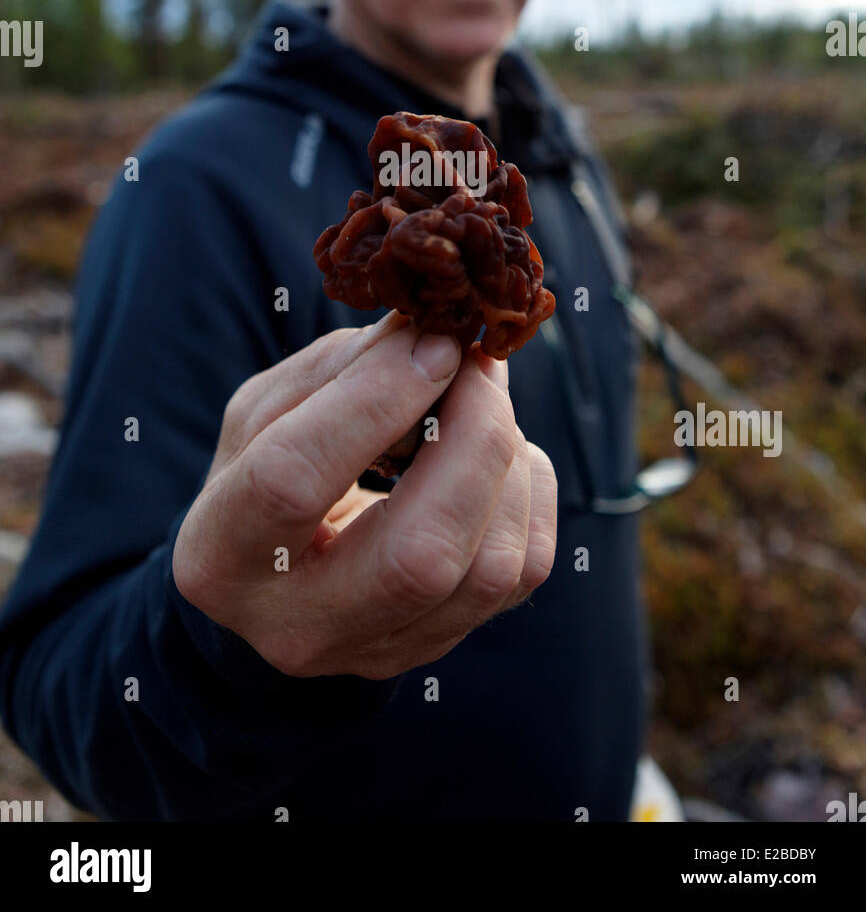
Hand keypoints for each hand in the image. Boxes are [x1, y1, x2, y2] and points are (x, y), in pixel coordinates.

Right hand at [172, 310, 556, 679]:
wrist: (280, 571)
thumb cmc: (265, 470)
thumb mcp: (267, 411)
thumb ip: (341, 369)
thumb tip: (432, 335)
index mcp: (223, 555)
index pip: (296, 480)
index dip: (374, 401)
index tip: (430, 345)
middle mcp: (301, 626)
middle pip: (420, 555)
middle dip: (472, 439)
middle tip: (476, 365)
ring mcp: (381, 650)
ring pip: (490, 568)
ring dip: (505, 460)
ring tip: (478, 404)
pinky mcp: (446, 643)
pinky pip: (526, 567)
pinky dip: (527, 490)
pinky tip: (491, 456)